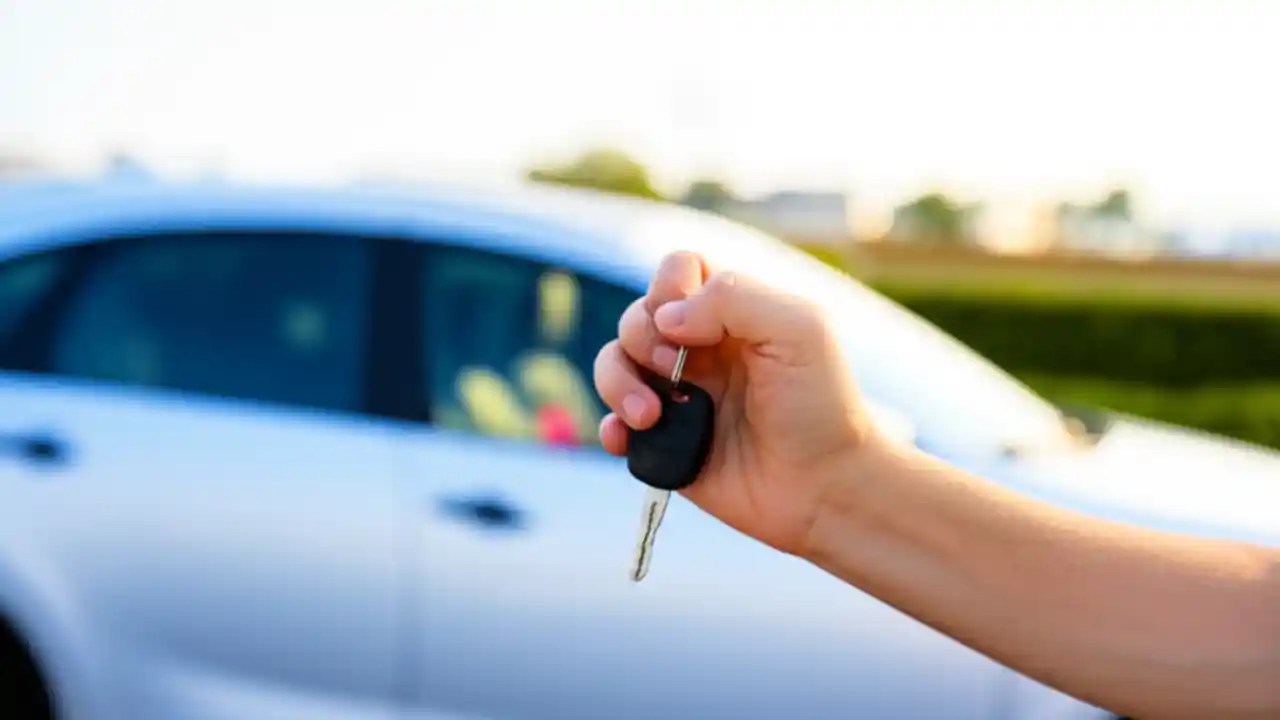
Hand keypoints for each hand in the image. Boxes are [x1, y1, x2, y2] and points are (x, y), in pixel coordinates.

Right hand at [594, 251, 879, 554]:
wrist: (824, 487)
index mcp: (732, 312)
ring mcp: (678, 394)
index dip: (670, 286)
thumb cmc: (822, 406)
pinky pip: (614, 424)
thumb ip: (733, 298)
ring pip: (614, 364)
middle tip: (675, 370)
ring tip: (648, 417)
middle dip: (642, 339)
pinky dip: (610, 427)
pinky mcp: (665, 441)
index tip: (690, 323)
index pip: (678, 269)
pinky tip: (628, 438)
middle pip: (637, 315)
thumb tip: (665, 317)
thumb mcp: (799, 329)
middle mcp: (701, 347)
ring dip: (616, 383)